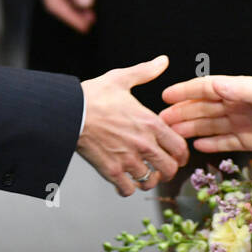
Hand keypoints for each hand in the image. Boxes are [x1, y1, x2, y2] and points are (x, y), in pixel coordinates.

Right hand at [79, 55, 189, 195]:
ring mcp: (127, 159)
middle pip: (169, 169)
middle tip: (164, 168)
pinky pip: (128, 190)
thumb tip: (162, 61)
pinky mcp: (111, 171)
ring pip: (149, 182)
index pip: (179, 147)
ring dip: (149, 179)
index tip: (179, 156)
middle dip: (169, 170)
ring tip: (145, 174)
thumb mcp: (121, 78)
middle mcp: (142, 144)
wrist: (69, 112)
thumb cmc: (93, 96)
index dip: (182, 154)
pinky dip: (128, 188)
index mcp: (150, 123)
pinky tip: (125, 180)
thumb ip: (146, 71)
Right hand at [159, 75, 251, 153]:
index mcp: (239, 89)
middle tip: (160, 121)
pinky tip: (197, 145)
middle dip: (182, 112)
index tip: (164, 96)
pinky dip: (211, 143)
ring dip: (191, 128)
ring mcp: (243, 122)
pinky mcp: (251, 140)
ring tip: (173, 134)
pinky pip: (225, 141)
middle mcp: (238, 104)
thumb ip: (242, 91)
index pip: (206, 89)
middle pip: (204, 108)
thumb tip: (217, 87)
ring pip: (211, 125)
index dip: (185, 91)